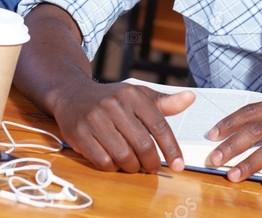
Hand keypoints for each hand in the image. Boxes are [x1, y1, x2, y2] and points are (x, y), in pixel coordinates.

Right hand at [49, 81, 194, 173]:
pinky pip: (103, 161)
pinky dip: (112, 167)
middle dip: (151, 163)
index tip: (178, 165)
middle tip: (151, 167)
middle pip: (143, 145)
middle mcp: (114, 104)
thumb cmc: (111, 98)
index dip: (171, 149)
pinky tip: (114, 161)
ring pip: (124, 156)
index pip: (159, 126)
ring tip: (133, 164)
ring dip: (132, 167)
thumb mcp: (137, 95)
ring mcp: (95, 118)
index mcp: (132, 95)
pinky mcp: (80, 133)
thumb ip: (164, 103)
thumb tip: (190, 98)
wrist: (71, 94)